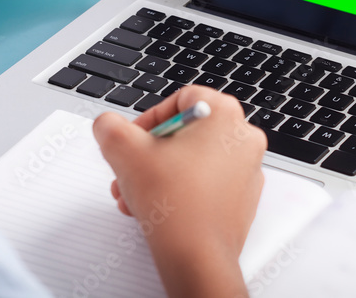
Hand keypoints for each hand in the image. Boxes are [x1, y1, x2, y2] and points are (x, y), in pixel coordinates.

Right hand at [93, 86, 266, 297]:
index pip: (182, 99)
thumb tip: (107, 124)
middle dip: (148, 153)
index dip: (150, 118)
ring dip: (157, 173)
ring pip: (192, 159)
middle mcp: (243, 137)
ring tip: (135, 194)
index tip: (134, 139)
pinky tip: (156, 208)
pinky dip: (179, 190)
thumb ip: (110, 127)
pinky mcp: (243, 197)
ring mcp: (248, 168)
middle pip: (185, 132)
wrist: (197, 258)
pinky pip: (206, 182)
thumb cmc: (175, 205)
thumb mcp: (125, 152)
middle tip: (130, 170)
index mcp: (224, 114)